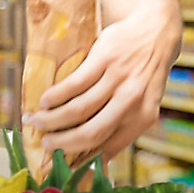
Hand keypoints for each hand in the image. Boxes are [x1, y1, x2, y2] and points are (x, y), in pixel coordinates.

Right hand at [26, 6, 181, 160]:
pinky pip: (74, 83)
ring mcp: (118, 79)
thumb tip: (96, 158)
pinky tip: (45, 100)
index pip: (108, 147)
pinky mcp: (104, 59)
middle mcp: (132, 102)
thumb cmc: (145, 73)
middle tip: (45, 143)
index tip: (61, 160)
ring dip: (52, 119)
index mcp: (142, 118)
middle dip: (62, 142)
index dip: (82, 157)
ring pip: (79, 109)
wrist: (156, 32)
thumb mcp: (144, 103)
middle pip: (91, 132)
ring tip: (37, 121)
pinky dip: (56, 95)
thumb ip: (123, 126)